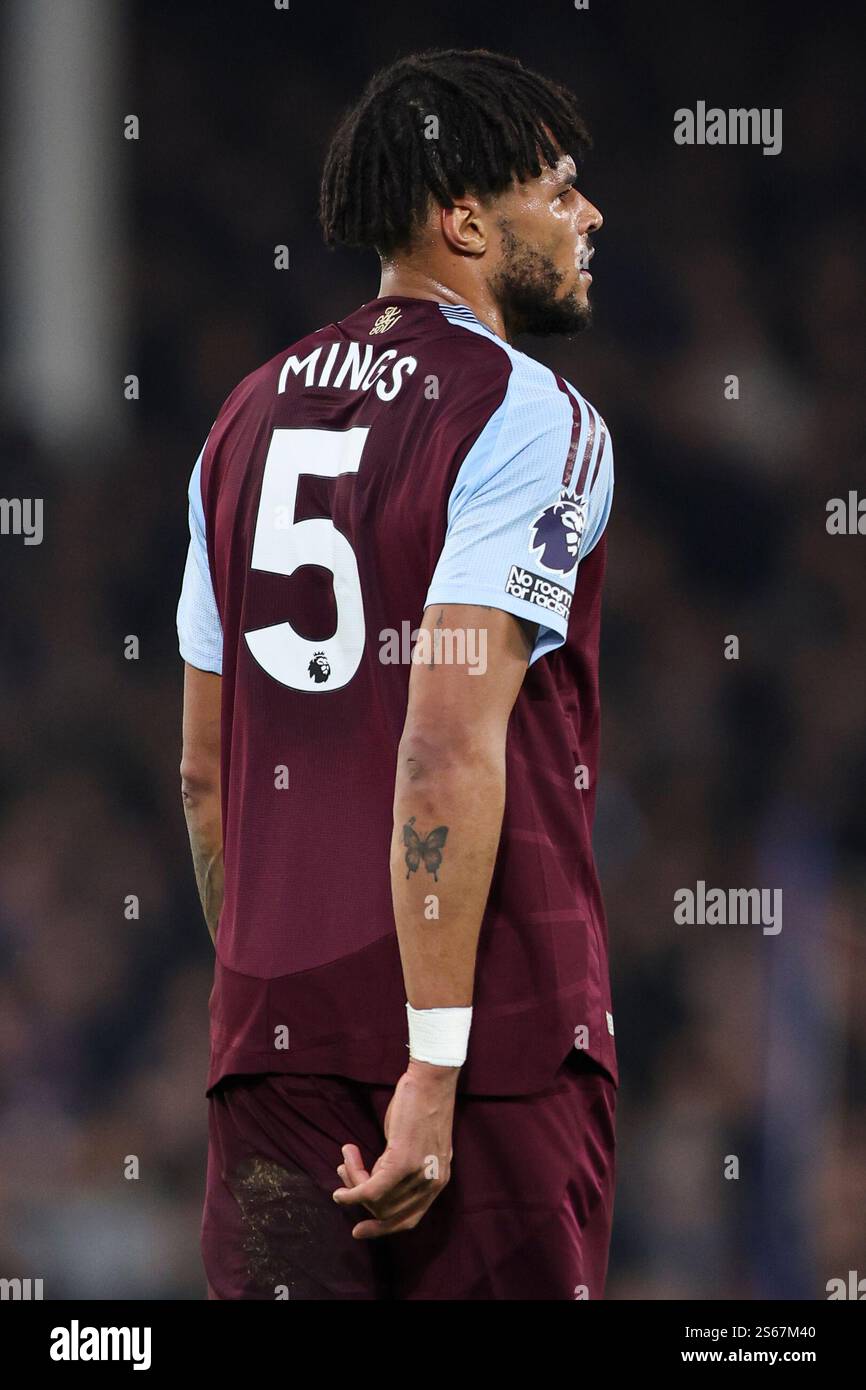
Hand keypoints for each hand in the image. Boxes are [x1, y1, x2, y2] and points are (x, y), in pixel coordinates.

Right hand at [332, 1059, 457, 1237]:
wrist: (430, 1081)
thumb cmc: (419, 1106)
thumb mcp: (416, 1144)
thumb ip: (402, 1167)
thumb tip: (371, 1181)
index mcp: (438, 1181)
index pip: (409, 1219)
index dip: (383, 1228)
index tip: (360, 1229)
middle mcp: (431, 1184)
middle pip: (386, 1211)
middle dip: (360, 1196)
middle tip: (345, 1173)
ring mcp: (418, 1174)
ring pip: (376, 1199)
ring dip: (353, 1182)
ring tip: (346, 1158)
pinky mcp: (403, 1161)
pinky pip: (371, 1189)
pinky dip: (352, 1191)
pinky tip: (340, 1190)